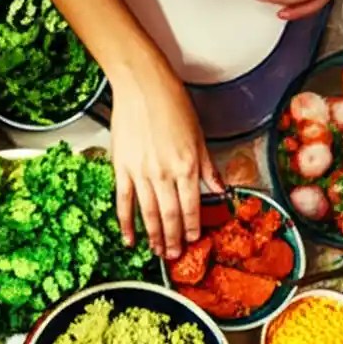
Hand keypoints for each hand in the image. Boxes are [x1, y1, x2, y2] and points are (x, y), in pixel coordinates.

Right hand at [111, 64, 223, 259]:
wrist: (143, 88)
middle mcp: (165, 174)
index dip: (193, 226)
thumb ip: (207, 166)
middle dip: (174, 238)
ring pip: (148, 214)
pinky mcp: (122, 169)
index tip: (194, 239)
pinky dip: (126, 223)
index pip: (192, 205)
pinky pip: (124, 202)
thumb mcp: (199, 136)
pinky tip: (129, 238)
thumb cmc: (172, 105)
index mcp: (187, 166)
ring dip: (154, 236)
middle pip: (170, 215)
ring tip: (157, 251)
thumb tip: (220, 188)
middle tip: (175, 255)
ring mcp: (141, 173)